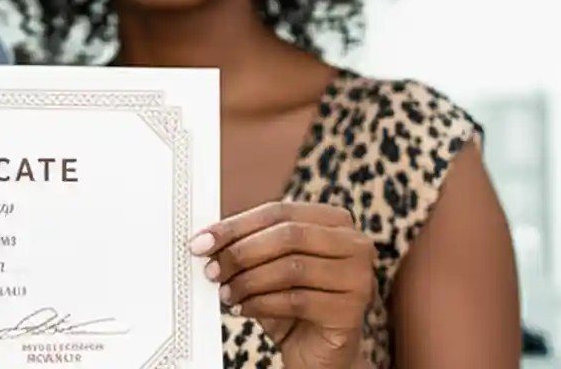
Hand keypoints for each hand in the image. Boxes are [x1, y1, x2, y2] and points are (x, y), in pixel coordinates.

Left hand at [189, 202, 374, 368]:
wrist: (317, 349)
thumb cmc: (291, 300)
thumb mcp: (268, 265)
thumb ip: (247, 245)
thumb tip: (206, 239)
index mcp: (333, 220)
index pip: (278, 212)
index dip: (235, 226)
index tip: (201, 241)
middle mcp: (354, 243)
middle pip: (287, 236)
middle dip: (241, 253)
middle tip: (211, 270)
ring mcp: (359, 276)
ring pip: (291, 268)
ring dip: (248, 281)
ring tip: (226, 294)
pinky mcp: (351, 310)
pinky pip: (297, 301)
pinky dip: (262, 304)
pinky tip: (243, 309)